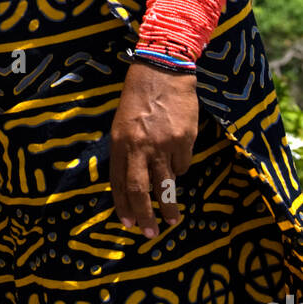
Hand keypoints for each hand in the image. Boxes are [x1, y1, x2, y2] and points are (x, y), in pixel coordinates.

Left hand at [110, 62, 199, 237]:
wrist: (163, 70)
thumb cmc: (139, 95)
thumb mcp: (122, 121)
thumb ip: (127, 150)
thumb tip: (132, 181)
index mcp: (120, 141)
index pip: (118, 182)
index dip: (123, 205)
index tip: (128, 223)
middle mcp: (140, 146)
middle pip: (140, 190)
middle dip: (145, 216)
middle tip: (150, 234)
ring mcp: (163, 144)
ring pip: (166, 184)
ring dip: (169, 206)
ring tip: (172, 220)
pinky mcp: (184, 140)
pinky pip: (183, 164)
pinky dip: (180, 168)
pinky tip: (179, 157)